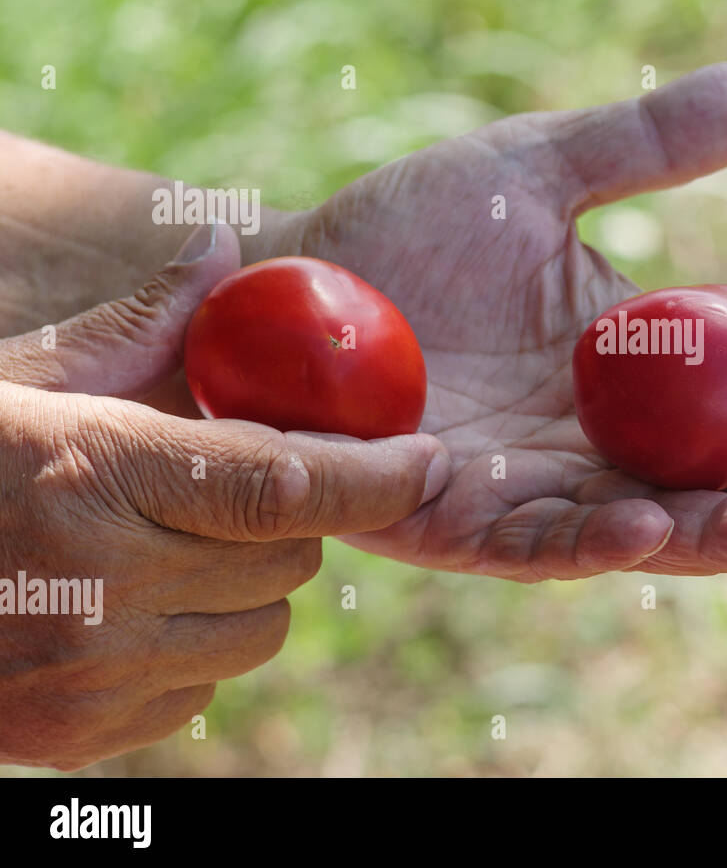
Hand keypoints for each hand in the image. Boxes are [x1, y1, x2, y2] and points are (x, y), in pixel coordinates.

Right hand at [0, 223, 449, 768]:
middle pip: (288, 560)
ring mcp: (85, 675)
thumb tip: (227, 247)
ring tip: (168, 549)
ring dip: (243, 589)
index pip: (285, 486)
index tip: (430, 460)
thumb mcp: (25, 370)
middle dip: (285, 520)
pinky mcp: (71, 736)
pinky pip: (197, 696)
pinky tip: (123, 612)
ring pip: (256, 636)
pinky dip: (186, 654)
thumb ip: (141, 323)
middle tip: (230, 488)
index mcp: (93, 473)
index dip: (377, 476)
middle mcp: (101, 586)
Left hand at [290, 62, 726, 579]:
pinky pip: (541, 544)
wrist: (280, 282)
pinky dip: (600, 540)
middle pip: (719, 486)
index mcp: (635, 376)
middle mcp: (600, 446)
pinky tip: (651, 524)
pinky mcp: (459, 523)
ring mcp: (535, 491)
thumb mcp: (536, 172)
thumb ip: (647, 144)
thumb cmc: (404, 234)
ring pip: (652, 531)